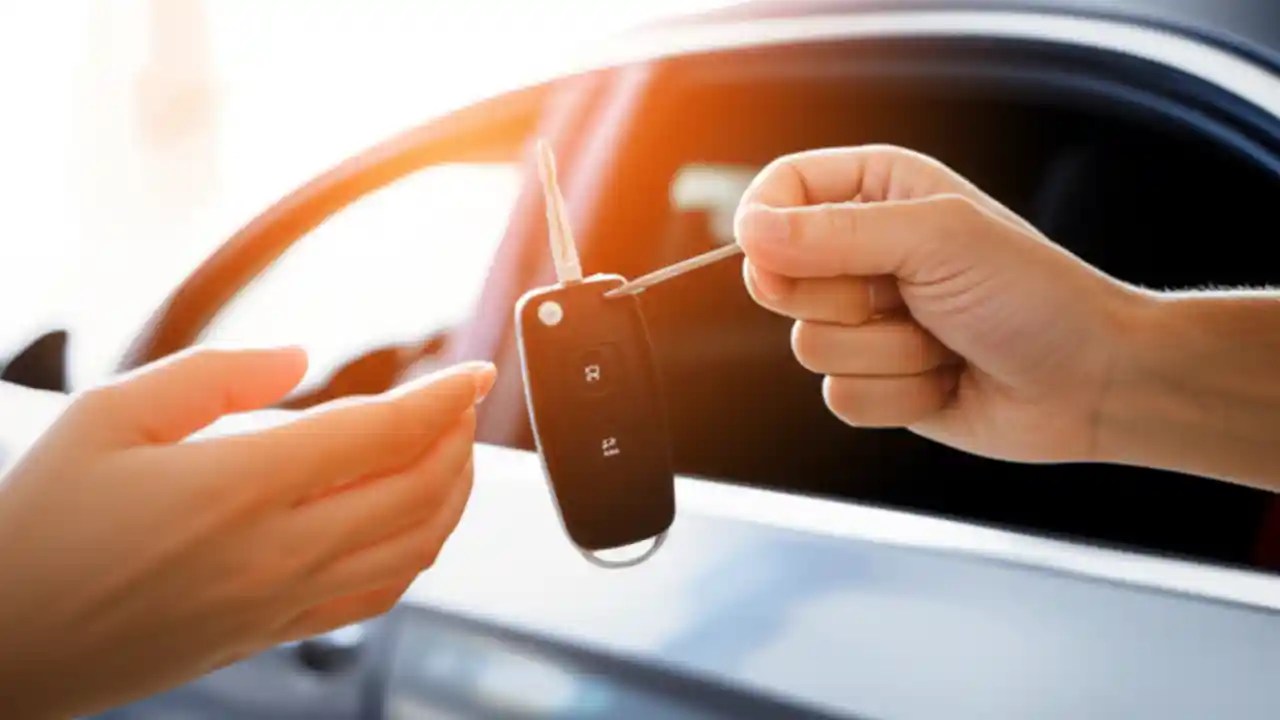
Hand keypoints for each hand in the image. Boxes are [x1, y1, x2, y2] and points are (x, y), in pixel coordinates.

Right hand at [0, 347, 494, 718]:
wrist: (2, 645)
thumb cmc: (40, 528)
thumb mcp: (105, 417)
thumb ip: (214, 375)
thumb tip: (299, 358)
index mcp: (240, 485)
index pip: (384, 434)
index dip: (444, 398)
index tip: (474, 373)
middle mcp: (277, 550)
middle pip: (418, 491)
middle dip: (457, 441)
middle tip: (460, 406)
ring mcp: (281, 600)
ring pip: (414, 549)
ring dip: (452, 497)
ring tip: (453, 456)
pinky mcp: (273, 633)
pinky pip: (377, 596)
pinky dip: (418, 554)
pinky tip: (416, 526)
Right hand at [734, 145, 1138, 463]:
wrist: (1090, 381)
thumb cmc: (1035, 295)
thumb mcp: (936, 239)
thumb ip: (836, 233)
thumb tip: (751, 230)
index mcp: (877, 191)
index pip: (781, 192)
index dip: (765, 224)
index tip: (776, 252)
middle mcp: (863, 253)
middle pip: (778, 279)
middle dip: (846, 301)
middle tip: (910, 295)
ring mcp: (865, 321)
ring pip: (808, 346)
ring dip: (886, 353)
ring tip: (942, 339)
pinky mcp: (873, 379)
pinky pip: (837, 397)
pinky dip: (898, 395)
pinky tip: (944, 378)